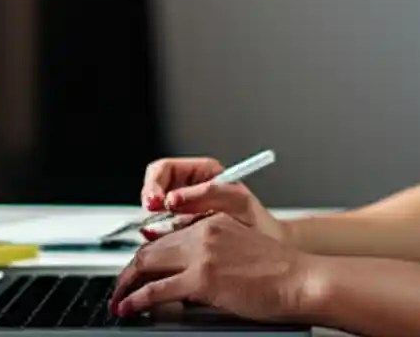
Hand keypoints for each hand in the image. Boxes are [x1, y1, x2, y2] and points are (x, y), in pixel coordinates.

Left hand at [110, 213, 319, 321]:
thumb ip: (210, 258)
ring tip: (119, 301)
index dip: (147, 257)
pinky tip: (129, 307)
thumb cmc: (278, 273)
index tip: (137, 271)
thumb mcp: (239, 252)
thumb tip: (181, 282)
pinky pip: (157, 289)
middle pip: (152, 249)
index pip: (168, 237)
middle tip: (120, 288)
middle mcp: (204, 232)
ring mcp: (202, 254)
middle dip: (130, 271)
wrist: (299, 279)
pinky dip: (137, 299)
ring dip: (127, 285)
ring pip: (148, 265)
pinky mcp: (202, 278)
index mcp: (213, 223)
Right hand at [141, 157, 286, 241]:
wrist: (269, 250)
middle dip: (150, 201)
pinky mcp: (182, 233)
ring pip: (154, 213)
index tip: (157, 202)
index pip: (165, 169)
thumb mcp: (236, 202)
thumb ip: (205, 193)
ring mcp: (184, 212)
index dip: (155, 184)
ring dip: (153, 222)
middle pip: (154, 188)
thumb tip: (174, 198)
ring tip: (157, 233)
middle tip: (152, 215)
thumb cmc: (259, 223)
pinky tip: (164, 246)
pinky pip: (161, 232)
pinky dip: (159, 238)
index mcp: (203, 174)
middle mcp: (190, 189)